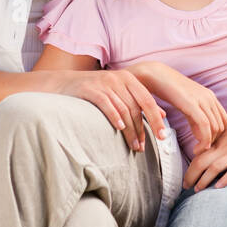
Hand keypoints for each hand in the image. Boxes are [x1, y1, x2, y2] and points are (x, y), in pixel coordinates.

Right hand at [50, 69, 167, 152]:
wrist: (63, 83)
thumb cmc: (94, 91)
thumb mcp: (119, 93)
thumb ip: (139, 102)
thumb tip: (163, 115)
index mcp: (129, 79)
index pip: (148, 101)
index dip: (156, 119)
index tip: (163, 136)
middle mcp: (119, 78)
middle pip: (136, 107)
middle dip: (142, 129)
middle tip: (143, 148)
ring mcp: (104, 83)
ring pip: (123, 109)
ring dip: (130, 131)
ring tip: (133, 146)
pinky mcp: (90, 89)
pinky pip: (106, 103)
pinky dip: (114, 116)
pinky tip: (119, 128)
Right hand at [118, 61, 226, 156]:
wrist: (154, 74)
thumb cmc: (167, 88)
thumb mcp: (185, 103)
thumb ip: (194, 117)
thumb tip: (199, 132)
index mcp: (209, 96)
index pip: (223, 121)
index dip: (217, 136)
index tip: (205, 144)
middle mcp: (209, 97)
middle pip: (221, 127)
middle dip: (212, 142)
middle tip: (199, 150)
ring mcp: (201, 99)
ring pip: (215, 128)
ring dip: (207, 144)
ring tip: (196, 150)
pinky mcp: (191, 103)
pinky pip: (205, 125)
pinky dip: (204, 140)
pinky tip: (195, 147)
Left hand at [182, 101, 226, 191]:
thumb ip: (220, 144)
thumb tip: (209, 154)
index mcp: (219, 142)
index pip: (198, 157)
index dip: (189, 169)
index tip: (185, 180)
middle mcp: (224, 148)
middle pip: (201, 162)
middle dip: (191, 176)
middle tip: (185, 187)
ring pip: (214, 167)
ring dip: (204, 180)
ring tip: (198, 190)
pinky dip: (225, 178)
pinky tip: (218, 186)